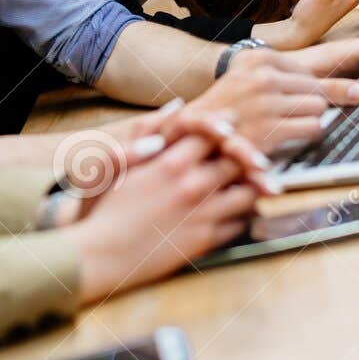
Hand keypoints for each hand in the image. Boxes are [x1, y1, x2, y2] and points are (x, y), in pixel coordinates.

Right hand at [66, 132, 259, 303]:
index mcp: (172, 162)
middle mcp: (193, 185)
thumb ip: (149, 130)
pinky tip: (238, 212)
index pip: (214, 135)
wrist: (102, 255)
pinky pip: (239, 224)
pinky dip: (243, 216)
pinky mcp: (206, 241)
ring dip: (251, 188)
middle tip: (256, 155)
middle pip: (239, 162)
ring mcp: (203, 214)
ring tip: (251, 184)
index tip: (235, 125)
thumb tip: (178, 104)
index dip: (228, 127)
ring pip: (248, 194)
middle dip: (250, 157)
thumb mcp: (121, 161)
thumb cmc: (106, 207)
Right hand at [186, 48, 358, 149]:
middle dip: (310, 106)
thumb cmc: (231, 108)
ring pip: (319, 108)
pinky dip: (305, 134)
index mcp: (259, 58)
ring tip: (283, 125)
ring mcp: (265, 103)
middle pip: (317, 90)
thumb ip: (299, 79)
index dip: (309, 90)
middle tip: (286, 116)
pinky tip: (285, 136)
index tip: (299, 99)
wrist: (192, 134)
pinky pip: (313, 128)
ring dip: (307, 120)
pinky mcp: (269, 130)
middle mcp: (262, 76)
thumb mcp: (254, 80)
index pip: (309, 71)